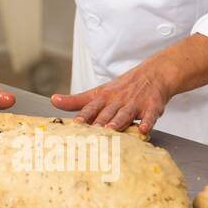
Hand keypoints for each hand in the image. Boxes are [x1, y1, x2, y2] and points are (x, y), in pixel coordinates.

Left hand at [50, 64, 173, 134]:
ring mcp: (135, 103)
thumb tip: (53, 101)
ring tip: (111, 130)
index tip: (75, 124)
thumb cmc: (122, 88)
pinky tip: (143, 129)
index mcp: (104, 97)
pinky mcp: (152, 106)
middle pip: (107, 112)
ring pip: (125, 113)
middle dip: (98, 122)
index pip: (91, 107)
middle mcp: (118, 100)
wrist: (154, 74)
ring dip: (117, 121)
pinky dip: (147, 122)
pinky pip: (150, 115)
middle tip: (91, 134)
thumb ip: (76, 100)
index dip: (83, 116)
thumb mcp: (98, 92)